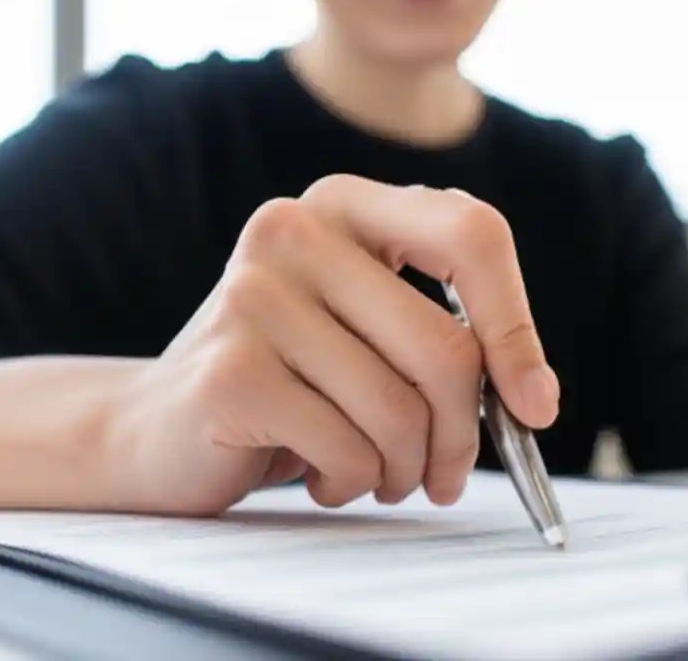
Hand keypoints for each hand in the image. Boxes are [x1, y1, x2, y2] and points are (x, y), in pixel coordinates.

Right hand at [100, 175, 559, 515]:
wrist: (153, 429)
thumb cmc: (285, 385)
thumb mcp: (367, 335)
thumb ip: (442, 334)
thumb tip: (532, 396)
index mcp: (343, 204)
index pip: (472, 235)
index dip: (519, 328)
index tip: (534, 406)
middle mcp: (295, 230)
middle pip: (446, 347)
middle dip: (462, 436)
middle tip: (442, 475)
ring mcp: (255, 296)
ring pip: (401, 411)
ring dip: (404, 469)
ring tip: (372, 474)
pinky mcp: (232, 371)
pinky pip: (350, 450)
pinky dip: (353, 483)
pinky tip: (320, 474)